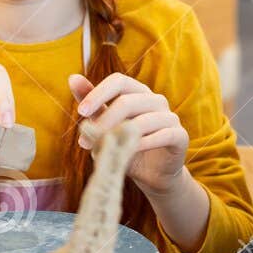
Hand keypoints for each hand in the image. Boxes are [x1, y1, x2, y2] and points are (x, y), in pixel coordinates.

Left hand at [69, 73, 187, 194]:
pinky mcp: (180, 136)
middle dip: (104, 120)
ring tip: (102, 152)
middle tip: (85, 140)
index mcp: (137, 92)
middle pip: (128, 101)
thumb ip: (92, 105)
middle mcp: (156, 100)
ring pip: (144, 120)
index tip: (80, 112)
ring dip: (120, 136)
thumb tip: (72, 78)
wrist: (151, 174)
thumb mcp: (105, 126)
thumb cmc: (126, 146)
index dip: (99, 93)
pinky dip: (144, 144)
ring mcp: (170, 117)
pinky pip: (163, 135)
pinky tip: (128, 153)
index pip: (119, 81)